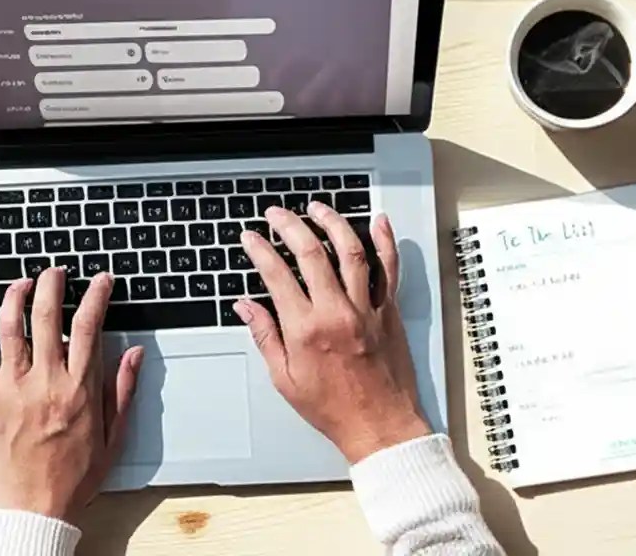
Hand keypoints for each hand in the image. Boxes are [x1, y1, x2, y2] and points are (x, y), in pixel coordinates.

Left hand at [0, 268, 143, 521]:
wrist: (33, 508)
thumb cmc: (73, 478)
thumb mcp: (113, 436)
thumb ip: (123, 390)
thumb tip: (134, 354)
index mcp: (79, 390)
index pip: (90, 327)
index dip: (97, 296)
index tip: (102, 281)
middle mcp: (45, 382)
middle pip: (47, 316)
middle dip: (54, 284)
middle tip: (57, 270)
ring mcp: (12, 388)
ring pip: (10, 328)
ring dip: (16, 297)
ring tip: (24, 281)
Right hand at [237, 204, 429, 463]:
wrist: (380, 426)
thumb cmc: (333, 409)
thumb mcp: (285, 379)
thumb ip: (265, 336)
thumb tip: (246, 307)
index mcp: (305, 330)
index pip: (276, 275)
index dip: (260, 250)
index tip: (251, 238)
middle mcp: (336, 312)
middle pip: (310, 252)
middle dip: (289, 225)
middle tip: (277, 215)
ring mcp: (365, 308)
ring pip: (350, 251)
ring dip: (332, 222)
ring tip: (317, 208)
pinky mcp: (388, 311)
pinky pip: (389, 269)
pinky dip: (385, 242)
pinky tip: (378, 221)